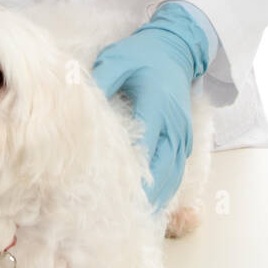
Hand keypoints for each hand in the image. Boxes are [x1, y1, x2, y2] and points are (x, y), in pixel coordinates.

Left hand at [90, 2, 209, 210]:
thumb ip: (102, 83)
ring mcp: (183, 134)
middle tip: (117, 218)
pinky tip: (149, 202)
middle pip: (162, 170)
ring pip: (172, 175)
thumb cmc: (143, 54)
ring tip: (133, 219)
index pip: (145, 148)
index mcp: (156, 106)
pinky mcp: (185, 138)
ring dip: (155, 196)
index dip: (129, 174)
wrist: (177, 48)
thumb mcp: (117, 60)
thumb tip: (81, 110)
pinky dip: (165, 187)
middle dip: (142, 194)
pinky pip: (177, 169)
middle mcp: (174, 125)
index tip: (109, 193)